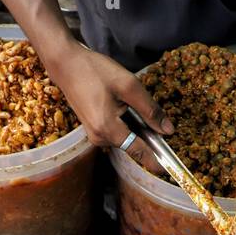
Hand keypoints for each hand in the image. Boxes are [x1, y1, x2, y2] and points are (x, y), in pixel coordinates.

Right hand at [48, 42, 171, 170]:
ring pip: (125, 139)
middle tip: (159, 121)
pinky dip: (127, 125)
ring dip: (137, 129)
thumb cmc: (95, 71)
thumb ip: (150, 110)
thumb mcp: (129, 86)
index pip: (138, 152)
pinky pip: (116, 133)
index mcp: (108, 129)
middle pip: (133, 146)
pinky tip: (126, 107)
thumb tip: (167, 130)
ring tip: (135, 105)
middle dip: (148, 138)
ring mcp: (94, 135)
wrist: (66, 64)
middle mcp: (100, 138)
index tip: (169, 170)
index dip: (155, 161)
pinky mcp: (93, 129)